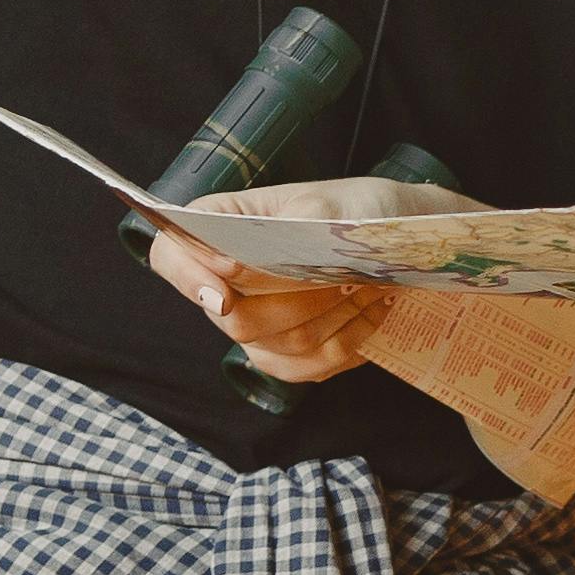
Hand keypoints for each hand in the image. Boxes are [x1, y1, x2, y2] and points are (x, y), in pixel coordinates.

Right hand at [145, 173, 479, 387]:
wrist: (403, 236)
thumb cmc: (358, 207)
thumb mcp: (324, 205)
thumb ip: (277, 235)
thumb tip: (231, 267)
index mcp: (220, 226)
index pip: (170, 257)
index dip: (189, 276)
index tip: (228, 285)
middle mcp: (224, 281)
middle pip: (232, 316)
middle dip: (298, 299)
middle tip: (345, 274)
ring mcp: (252, 322)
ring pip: (275, 345)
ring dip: (331, 318)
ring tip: (368, 285)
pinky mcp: (284, 354)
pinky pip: (303, 370)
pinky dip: (345, 343)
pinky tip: (371, 311)